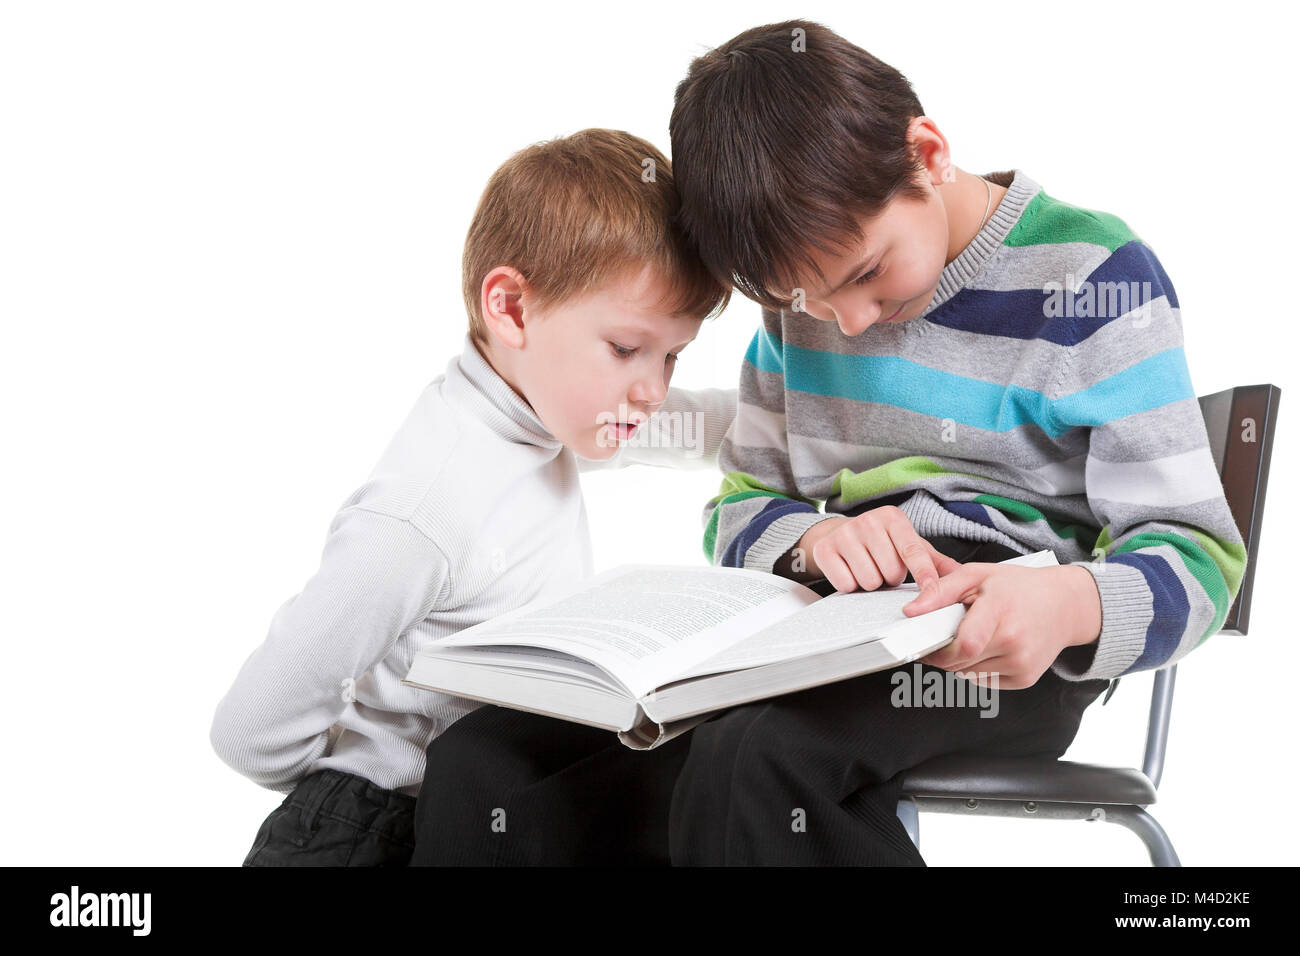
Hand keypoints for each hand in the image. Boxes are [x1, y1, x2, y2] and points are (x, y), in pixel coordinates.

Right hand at [792, 506, 962, 593]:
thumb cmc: (880, 542)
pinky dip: (850, 585)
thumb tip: (966, 577)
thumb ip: (935, 562)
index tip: (931, 590)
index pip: (913, 551)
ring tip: (868, 570)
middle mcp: (868, 521)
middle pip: (891, 572)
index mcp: (894, 518)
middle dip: (890, 579)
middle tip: (884, 570)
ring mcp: (845, 534)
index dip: (924, 574)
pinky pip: (845, 584)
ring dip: (871, 584)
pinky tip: (850, 572)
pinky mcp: (825, 549)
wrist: (838, 534)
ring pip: (869, 581)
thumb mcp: (908, 545)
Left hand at [902, 564, 1102, 688]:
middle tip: (947, 633)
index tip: (925, 641)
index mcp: (1001, 611)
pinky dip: (977, 667)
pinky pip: (983, 680)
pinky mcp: (1025, 679)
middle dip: (943, 652)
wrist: (1064, 605)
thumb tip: (910, 612)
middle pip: (959, 662)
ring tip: (973, 635)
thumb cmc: (1018, 588)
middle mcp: (1015, 642)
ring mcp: (1022, 664)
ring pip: (967, 674)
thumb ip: (940, 591)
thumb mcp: (977, 574)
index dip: (937, 649)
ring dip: (960, 660)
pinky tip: (989, 647)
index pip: (963, 645)